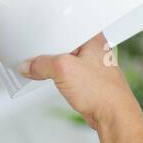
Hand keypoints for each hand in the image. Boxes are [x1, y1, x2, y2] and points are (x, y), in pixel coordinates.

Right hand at [19, 32, 138, 132]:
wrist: (114, 116)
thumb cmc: (102, 91)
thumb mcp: (63, 69)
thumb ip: (42, 64)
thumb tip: (29, 66)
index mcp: (93, 38)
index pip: (65, 26)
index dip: (47, 30)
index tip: (32, 36)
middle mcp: (94, 49)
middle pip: (63, 43)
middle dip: (48, 50)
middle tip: (34, 54)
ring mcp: (92, 65)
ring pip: (65, 59)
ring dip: (52, 64)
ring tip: (40, 68)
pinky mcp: (88, 79)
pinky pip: (67, 72)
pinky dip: (57, 75)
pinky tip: (51, 78)